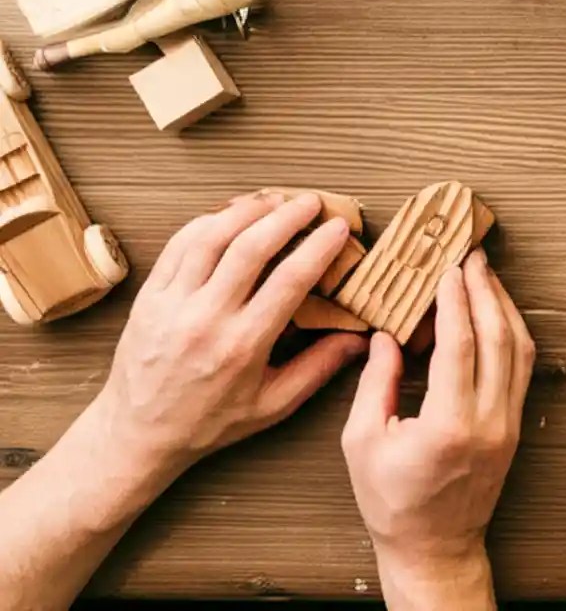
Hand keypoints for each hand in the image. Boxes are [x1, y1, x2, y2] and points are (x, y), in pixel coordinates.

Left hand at [96, 192, 367, 470]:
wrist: (139, 433)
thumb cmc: (209, 422)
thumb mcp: (273, 405)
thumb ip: (318, 369)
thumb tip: (359, 340)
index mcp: (243, 345)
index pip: (288, 281)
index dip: (318, 248)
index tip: (338, 228)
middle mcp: (206, 318)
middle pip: (250, 247)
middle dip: (286, 216)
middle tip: (311, 201)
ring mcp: (172, 303)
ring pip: (211, 236)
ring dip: (246, 210)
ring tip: (273, 199)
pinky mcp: (149, 296)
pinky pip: (178, 245)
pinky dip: (206, 222)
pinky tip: (229, 215)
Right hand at [341, 250, 534, 607]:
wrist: (434, 549)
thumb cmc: (391, 502)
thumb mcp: (361, 442)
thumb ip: (374, 383)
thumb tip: (386, 333)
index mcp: (448, 426)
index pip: (459, 346)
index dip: (455, 301)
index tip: (447, 268)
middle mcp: (488, 422)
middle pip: (498, 339)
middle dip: (486, 290)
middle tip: (472, 255)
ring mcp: (508, 426)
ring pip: (520, 351)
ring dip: (504, 307)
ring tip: (486, 274)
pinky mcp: (514, 429)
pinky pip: (520, 370)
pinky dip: (511, 334)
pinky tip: (496, 314)